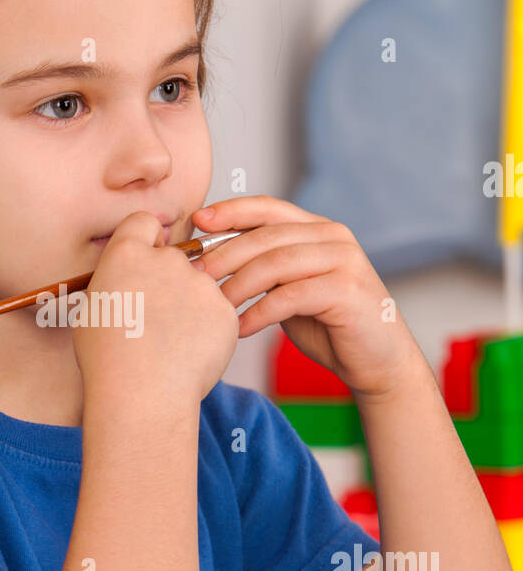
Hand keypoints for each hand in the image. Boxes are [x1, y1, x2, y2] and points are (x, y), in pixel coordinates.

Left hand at [192, 195, 425, 400]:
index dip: (231, 211)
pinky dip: (259, 313)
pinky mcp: (347, 291)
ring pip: (276, 263)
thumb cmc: (328, 326)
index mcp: (319, 229)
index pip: (268, 208)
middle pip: (266, 236)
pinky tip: (239, 329)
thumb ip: (265, 268)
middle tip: (194, 276)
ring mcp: (344, 261)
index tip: (197, 221)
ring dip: (238, 285)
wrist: (377, 362)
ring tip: (214, 306)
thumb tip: (210, 257)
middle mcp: (334, 237)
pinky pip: (290, 296)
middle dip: (224, 254)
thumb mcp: (291, 289)